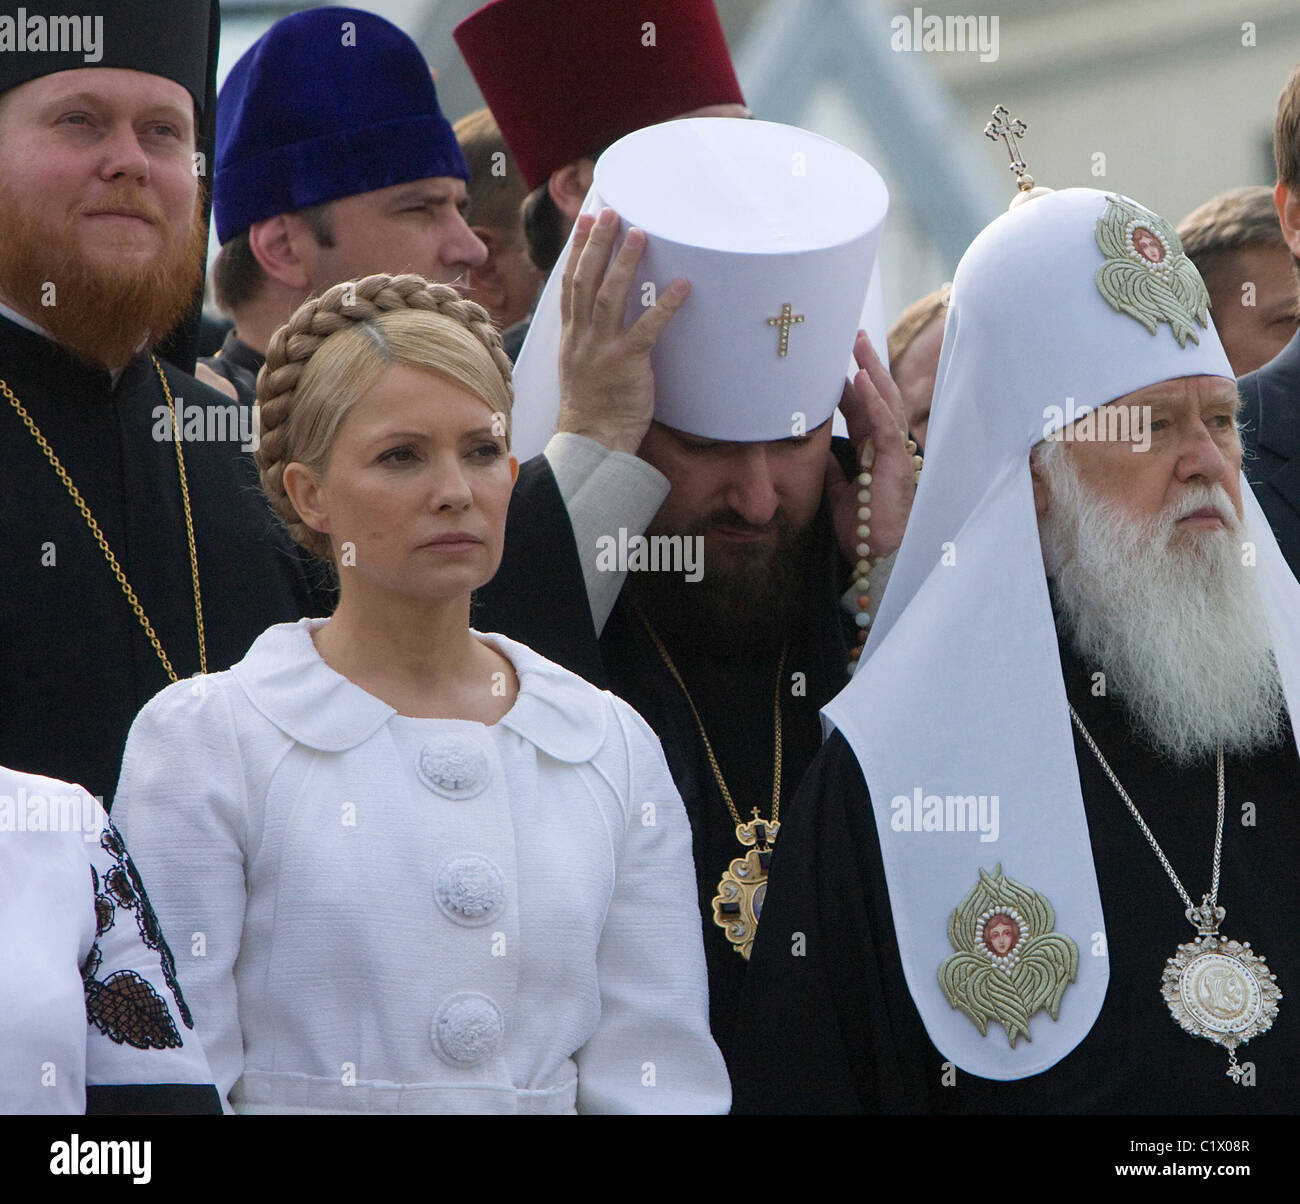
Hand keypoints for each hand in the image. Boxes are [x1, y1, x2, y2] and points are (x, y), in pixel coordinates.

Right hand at [557, 207, 689, 455]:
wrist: (591, 442)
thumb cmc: (591, 410)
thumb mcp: (578, 370)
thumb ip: (587, 342)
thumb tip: (597, 321)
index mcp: (570, 338)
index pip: (569, 284)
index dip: (577, 250)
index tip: (585, 222)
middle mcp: (582, 338)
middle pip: (586, 280)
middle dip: (597, 244)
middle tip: (610, 213)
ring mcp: (602, 349)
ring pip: (610, 296)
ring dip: (625, 262)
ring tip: (639, 233)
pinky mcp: (627, 363)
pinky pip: (648, 328)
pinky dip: (665, 305)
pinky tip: (683, 285)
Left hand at [825, 329, 917, 567]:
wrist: (873, 558)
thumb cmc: (861, 530)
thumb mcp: (836, 493)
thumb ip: (830, 471)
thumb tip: (817, 451)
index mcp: (873, 452)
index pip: (862, 409)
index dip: (849, 385)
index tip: (832, 361)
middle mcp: (886, 448)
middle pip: (878, 397)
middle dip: (867, 365)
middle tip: (853, 335)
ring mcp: (894, 454)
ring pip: (886, 403)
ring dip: (873, 371)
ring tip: (859, 344)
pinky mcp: (895, 465)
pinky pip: (886, 426)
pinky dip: (874, 402)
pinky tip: (862, 379)